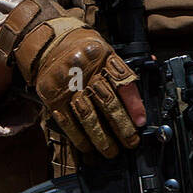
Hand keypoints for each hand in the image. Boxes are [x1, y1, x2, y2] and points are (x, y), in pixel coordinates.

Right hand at [0, 0, 145, 157]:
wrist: (48, 41)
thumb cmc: (84, 49)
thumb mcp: (107, 51)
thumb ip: (122, 72)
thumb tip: (143, 91)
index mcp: (103, 56)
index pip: (122, 82)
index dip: (134, 104)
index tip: (141, 122)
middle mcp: (84, 70)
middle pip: (106, 101)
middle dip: (120, 126)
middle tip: (130, 143)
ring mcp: (66, 84)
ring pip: (86, 114)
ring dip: (100, 137)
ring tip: (111, 151)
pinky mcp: (51, 95)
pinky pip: (66, 120)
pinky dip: (78, 136)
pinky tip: (88, 147)